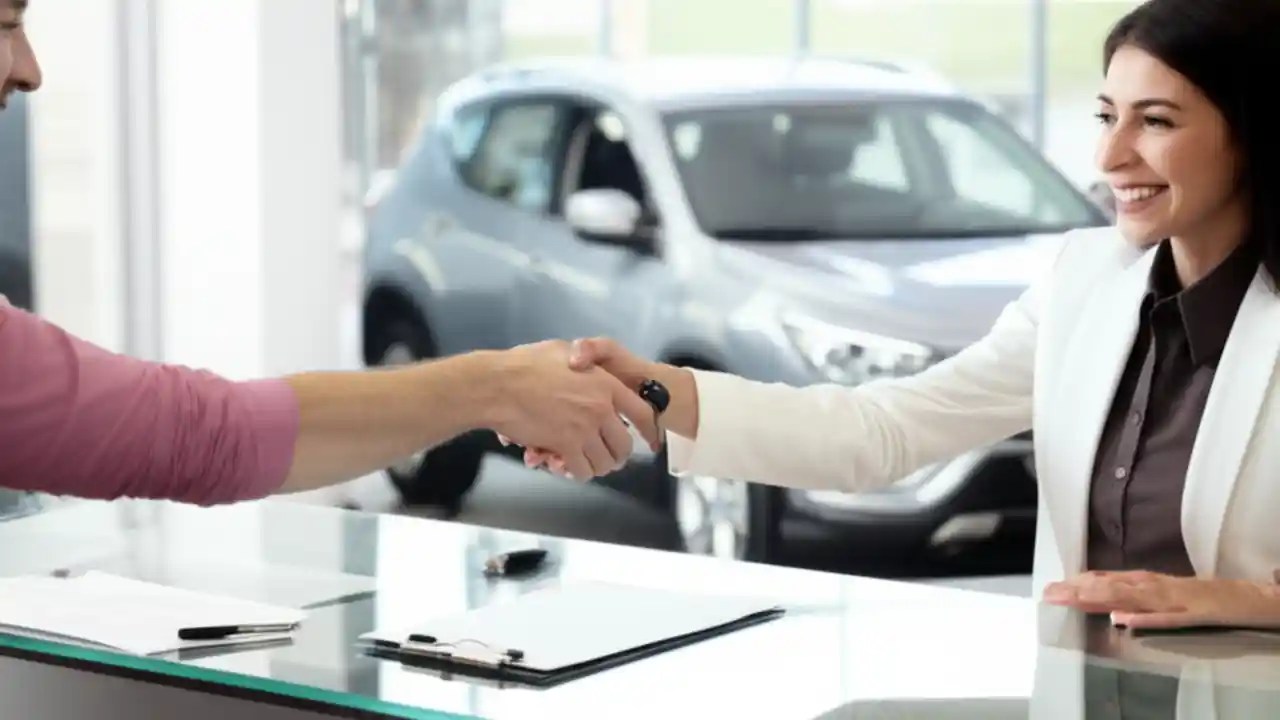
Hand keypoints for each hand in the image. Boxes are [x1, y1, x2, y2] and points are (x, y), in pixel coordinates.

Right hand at [490, 341, 659, 479]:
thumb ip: (582, 360)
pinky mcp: (565, 446)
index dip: (648, 430)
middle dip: (618, 456)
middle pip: (624, 445)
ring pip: (604, 462)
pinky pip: (582, 470)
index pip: (642, 413)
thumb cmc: (524, 365)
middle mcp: (601, 408)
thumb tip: (584, 361)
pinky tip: (567, 468)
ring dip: (596, 467)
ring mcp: (584, 429)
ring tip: (587, 464)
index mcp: (606, 384)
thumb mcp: (562, 351)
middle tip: (610, 459)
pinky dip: (576, 473)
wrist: (498, 385)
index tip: (649, 441)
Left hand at [1043, 570, 1279, 630]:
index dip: (1074, 585)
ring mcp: (1166, 599)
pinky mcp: (1186, 614)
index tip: (1049, 590)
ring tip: (1073, 598)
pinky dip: (1140, 617)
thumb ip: (1128, 593)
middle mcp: (1149, 586)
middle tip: (1049, 594)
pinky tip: (1122, 618)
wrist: (1236, 597)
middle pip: (1107, 587)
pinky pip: (1161, 617)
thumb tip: (1101, 603)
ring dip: (1099, 597)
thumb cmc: (1193, 597)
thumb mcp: (1154, 591)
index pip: (1101, 581)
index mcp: (1140, 581)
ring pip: (1128, 597)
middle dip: (1077, 591)